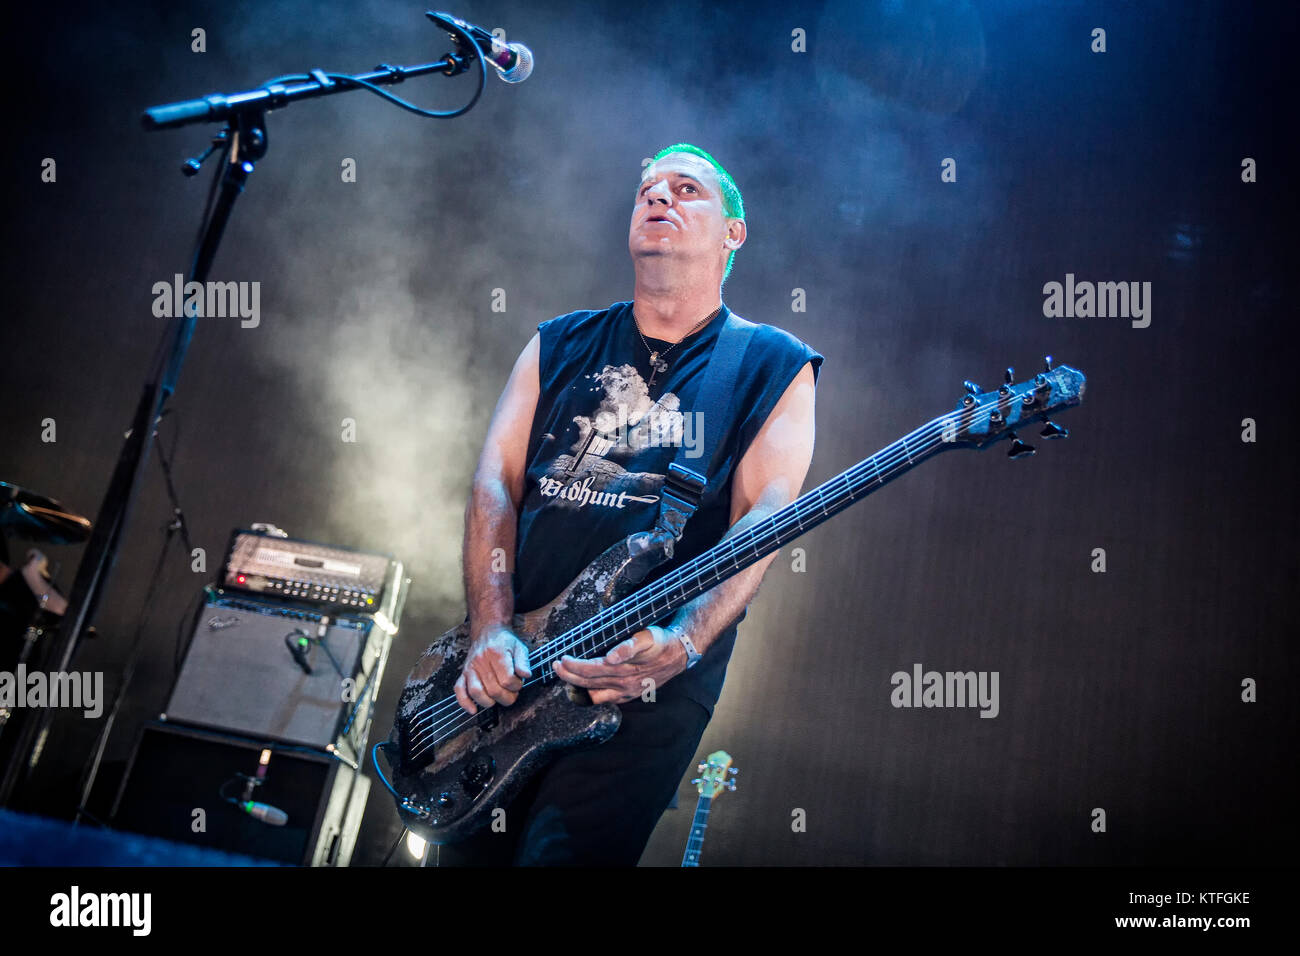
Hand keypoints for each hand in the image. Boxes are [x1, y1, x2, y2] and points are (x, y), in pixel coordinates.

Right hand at [455, 625, 531, 713]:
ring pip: (476, 692)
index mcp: (497, 654)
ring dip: (489, 702)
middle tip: (511, 693)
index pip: (507, 680)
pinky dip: (465, 702)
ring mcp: (470, 668)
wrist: (488, 631)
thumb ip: (524, 662)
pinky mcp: (463, 673)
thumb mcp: (519, 647)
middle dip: (506, 697)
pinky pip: (459, 690)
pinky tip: (473, 710)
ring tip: (497, 699)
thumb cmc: (505, 641)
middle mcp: (481, 661)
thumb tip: (526, 675)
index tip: (518, 683)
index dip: (516, 686)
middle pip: (493, 689)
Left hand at [552, 625, 688, 704]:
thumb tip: (611, 657)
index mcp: (624, 670)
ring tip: (565, 677)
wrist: (679, 653)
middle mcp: (624, 685)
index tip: (561, 659)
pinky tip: (585, 689)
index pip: (591, 671)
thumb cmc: (660, 642)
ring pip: (595, 694)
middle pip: (589, 683)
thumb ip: (628, 647)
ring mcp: (626, 693)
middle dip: (568, 675)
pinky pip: (606, 699)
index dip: (574, 666)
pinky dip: (592, 695)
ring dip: (577, 686)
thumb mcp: (646, 638)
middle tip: (555, 666)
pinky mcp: (630, 695)